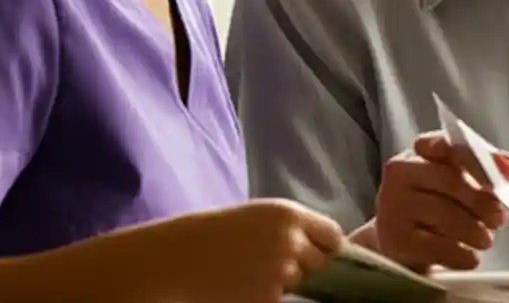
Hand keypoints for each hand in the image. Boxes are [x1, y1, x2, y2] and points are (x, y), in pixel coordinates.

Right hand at [146, 199, 342, 302]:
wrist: (175, 259)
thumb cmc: (215, 234)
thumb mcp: (259, 216)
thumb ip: (293, 228)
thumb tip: (329, 248)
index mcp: (289, 214)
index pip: (333, 236)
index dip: (326, 247)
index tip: (316, 253)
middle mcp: (290, 241)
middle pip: (320, 263)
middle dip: (305, 267)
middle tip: (271, 264)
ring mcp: (280, 273)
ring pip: (299, 284)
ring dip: (283, 283)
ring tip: (248, 273)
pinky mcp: (267, 299)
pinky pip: (278, 301)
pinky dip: (265, 298)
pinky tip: (240, 288)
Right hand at [362, 131, 508, 271]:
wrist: (399, 243)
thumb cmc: (434, 206)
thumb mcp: (457, 181)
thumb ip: (487, 169)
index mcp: (420, 151)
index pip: (450, 145)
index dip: (485, 159)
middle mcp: (401, 173)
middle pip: (450, 181)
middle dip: (483, 202)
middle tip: (500, 219)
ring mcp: (392, 205)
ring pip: (444, 214)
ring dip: (474, 230)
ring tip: (485, 240)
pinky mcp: (394, 239)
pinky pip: (436, 246)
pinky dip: (461, 254)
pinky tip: (470, 257)